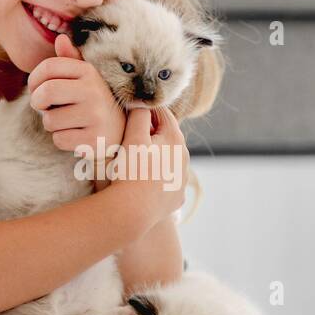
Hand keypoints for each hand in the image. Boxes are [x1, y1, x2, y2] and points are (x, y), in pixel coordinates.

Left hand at [28, 34, 126, 155]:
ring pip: (50, 120)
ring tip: (66, 121)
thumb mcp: (87, 79)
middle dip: (37, 102)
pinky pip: (59, 139)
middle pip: (46, 92)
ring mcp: (96, 116)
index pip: (49, 67)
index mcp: (90, 72)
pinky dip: (62, 140)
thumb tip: (60, 39)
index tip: (35, 88)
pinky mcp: (94, 140)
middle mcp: (95, 91)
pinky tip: (75, 135)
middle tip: (42, 106)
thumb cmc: (95, 103)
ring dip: (51, 123)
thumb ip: (71, 61)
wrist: (122, 134)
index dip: (34, 79)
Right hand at [110, 106, 189, 226]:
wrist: (132, 210)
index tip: (130, 114)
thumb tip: (142, 104)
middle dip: (150, 134)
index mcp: (175, 138)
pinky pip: (167, 181)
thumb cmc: (130, 171)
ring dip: (155, 156)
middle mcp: (184, 157)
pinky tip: (142, 182)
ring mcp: (182, 179)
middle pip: (167, 137)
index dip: (145, 111)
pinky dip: (157, 178)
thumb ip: (139, 115)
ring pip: (168, 160)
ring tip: (135, 161)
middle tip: (129, 138)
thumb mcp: (132, 136)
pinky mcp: (177, 197)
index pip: (162, 113)